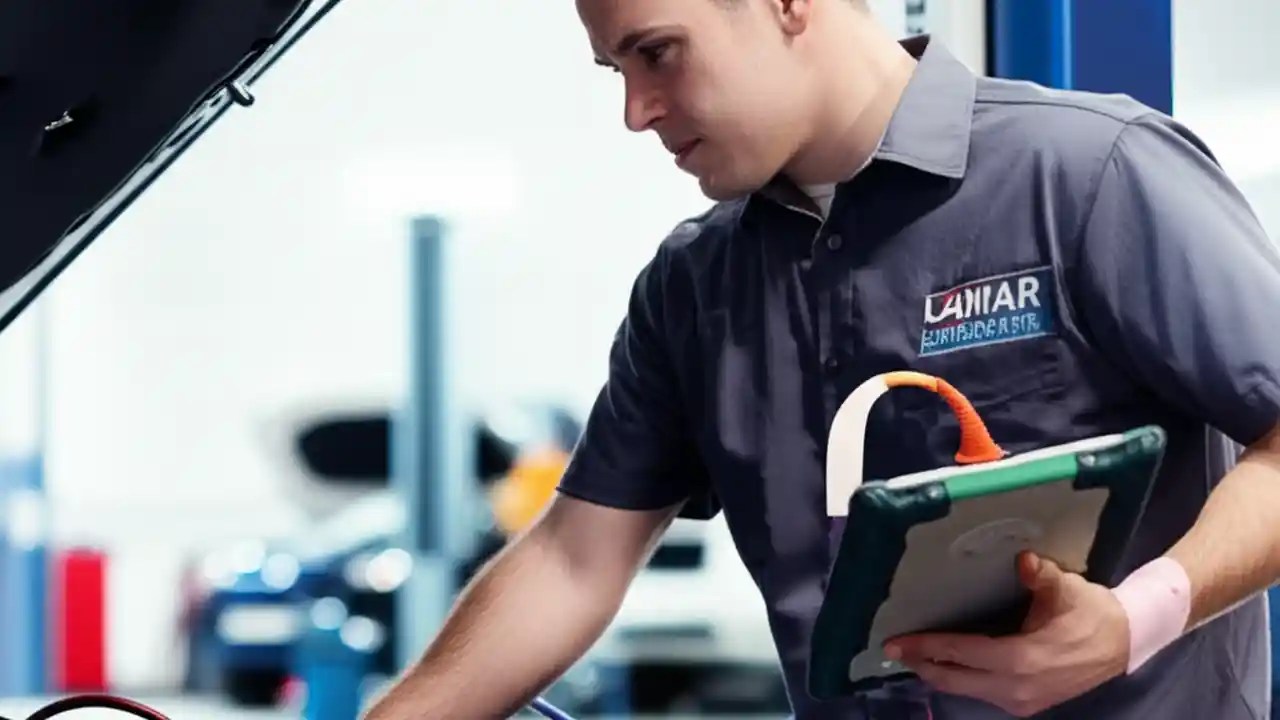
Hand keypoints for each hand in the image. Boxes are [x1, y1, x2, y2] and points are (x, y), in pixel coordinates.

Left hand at [883, 551, 1129, 716]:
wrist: (1123, 645)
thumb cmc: (1091, 613)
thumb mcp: (1067, 588)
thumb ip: (1041, 574)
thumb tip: (1022, 558)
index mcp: (1022, 659)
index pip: (962, 653)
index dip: (927, 646)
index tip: (896, 641)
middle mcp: (1016, 687)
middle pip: (955, 679)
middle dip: (921, 664)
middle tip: (893, 649)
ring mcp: (1021, 701)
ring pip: (966, 690)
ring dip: (938, 673)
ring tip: (913, 655)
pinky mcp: (1026, 705)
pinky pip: (981, 693)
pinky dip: (959, 680)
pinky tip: (945, 665)